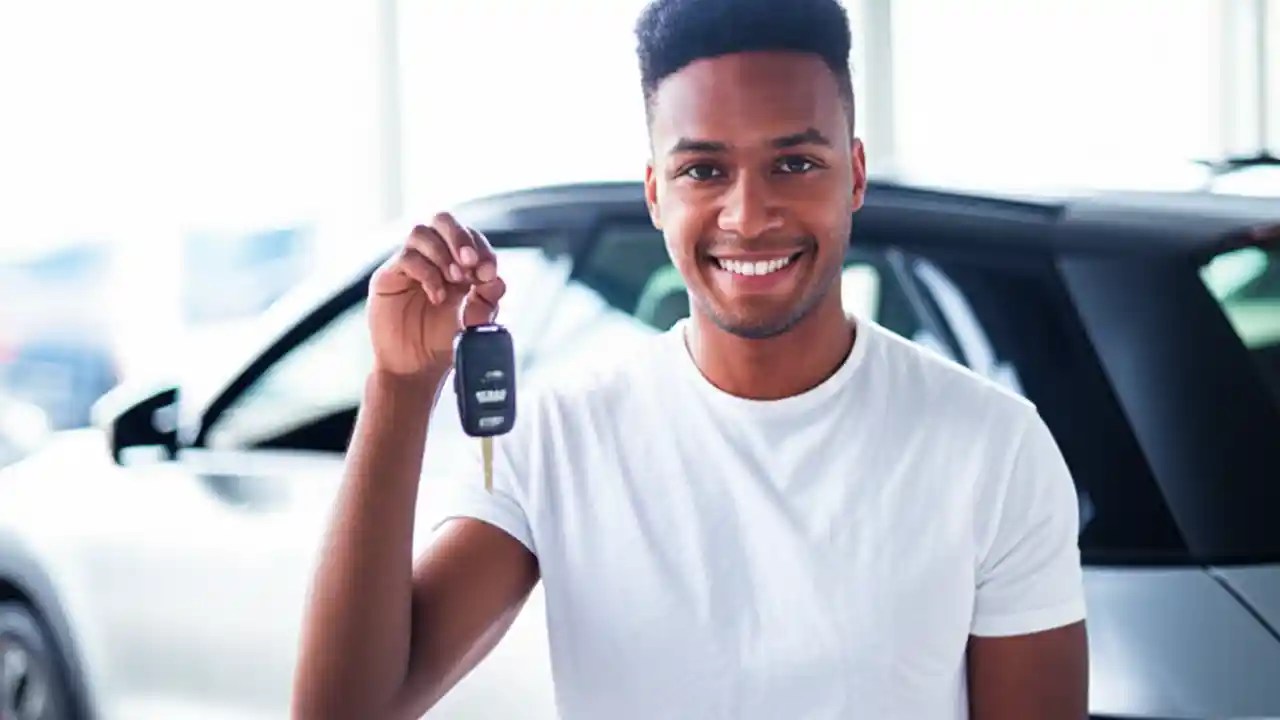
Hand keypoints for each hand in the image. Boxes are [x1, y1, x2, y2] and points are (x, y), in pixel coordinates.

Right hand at [367, 213, 505, 377]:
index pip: (469, 236)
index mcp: (456, 263)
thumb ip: (488, 302)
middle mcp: (432, 258)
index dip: (481, 248)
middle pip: (442, 220)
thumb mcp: (474, 323)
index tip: (488, 273)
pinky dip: (427, 272)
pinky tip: (437, 295)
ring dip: (442, 252)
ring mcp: (408, 265)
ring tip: (454, 280)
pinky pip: (406, 258)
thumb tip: (497, 280)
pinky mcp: (389, 277)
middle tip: (470, 262)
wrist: (416, 369)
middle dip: (460, 236)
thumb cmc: (443, 343)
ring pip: (421, 232)